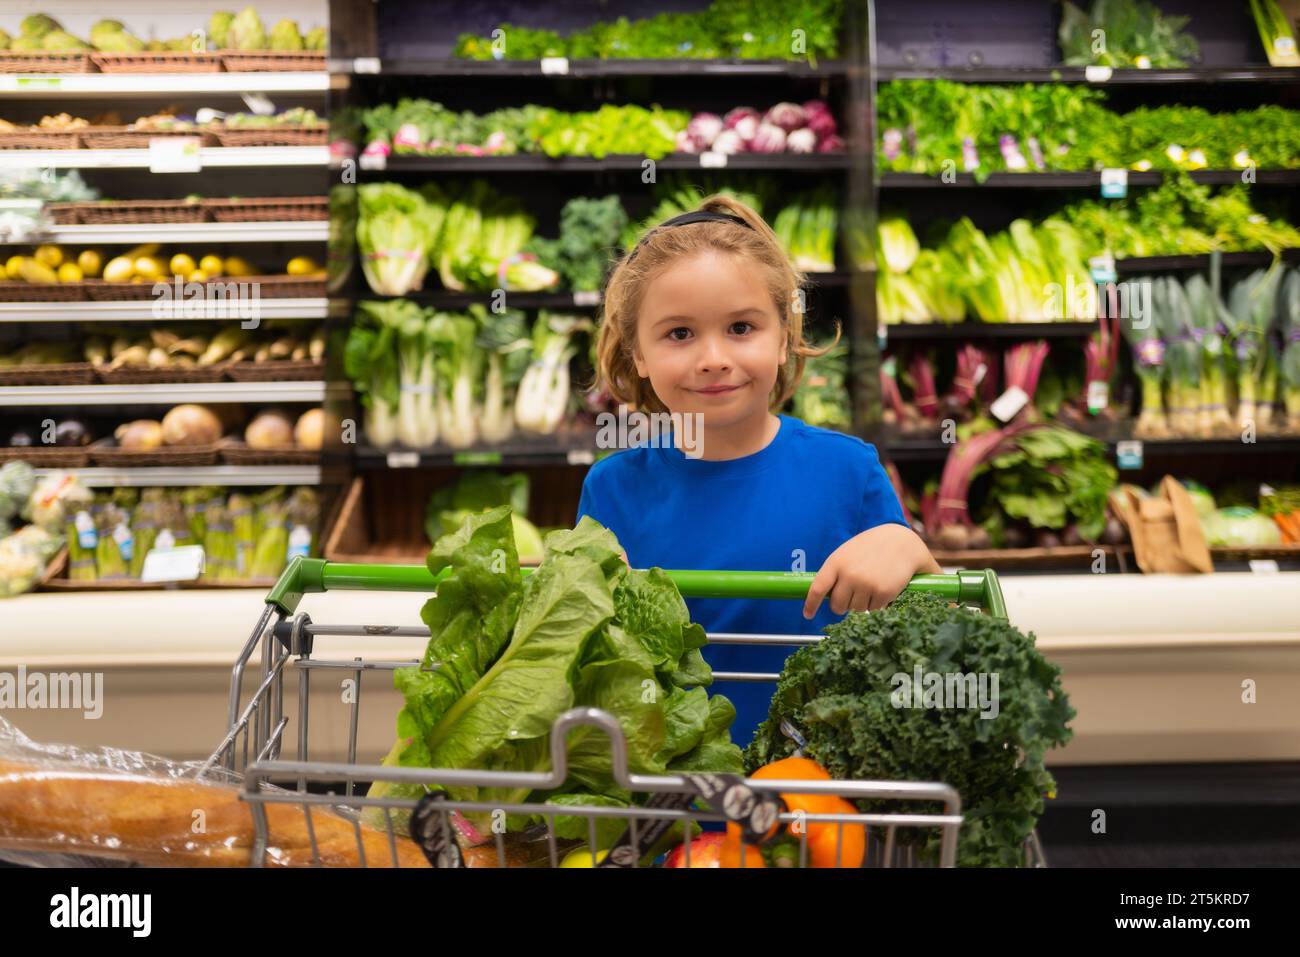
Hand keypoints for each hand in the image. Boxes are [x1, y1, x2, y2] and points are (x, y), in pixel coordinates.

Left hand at [803, 524, 939, 618]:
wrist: (902, 543)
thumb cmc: (872, 548)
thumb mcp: (848, 553)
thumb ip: (836, 572)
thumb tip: (824, 597)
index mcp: (836, 562)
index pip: (817, 589)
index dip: (811, 605)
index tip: (807, 615)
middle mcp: (849, 574)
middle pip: (837, 605)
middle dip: (842, 605)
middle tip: (851, 596)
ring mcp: (866, 584)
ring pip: (856, 609)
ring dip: (861, 603)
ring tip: (871, 585)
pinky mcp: (883, 593)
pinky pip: (874, 609)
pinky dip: (877, 603)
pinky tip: (882, 587)